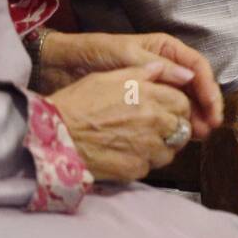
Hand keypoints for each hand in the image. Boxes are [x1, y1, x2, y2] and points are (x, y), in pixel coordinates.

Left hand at [39, 31, 221, 138]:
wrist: (63, 65)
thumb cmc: (94, 53)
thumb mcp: (124, 55)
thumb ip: (155, 65)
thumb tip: (188, 76)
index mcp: (165, 50)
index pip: (197, 67)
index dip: (208, 88)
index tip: (212, 109)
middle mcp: (166, 67)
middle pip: (195, 87)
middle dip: (204, 107)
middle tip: (208, 129)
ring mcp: (156, 85)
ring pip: (183, 101)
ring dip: (192, 118)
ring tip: (197, 136)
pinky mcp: (145, 102)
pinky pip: (166, 112)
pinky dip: (175, 123)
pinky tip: (178, 136)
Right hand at [47, 62, 193, 182]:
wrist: (54, 136)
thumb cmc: (77, 103)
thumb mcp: (108, 77)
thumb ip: (143, 72)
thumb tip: (166, 68)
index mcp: (149, 95)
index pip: (183, 102)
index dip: (177, 107)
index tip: (168, 110)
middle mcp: (154, 121)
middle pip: (182, 127)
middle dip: (174, 128)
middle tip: (156, 128)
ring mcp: (146, 147)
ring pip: (170, 151)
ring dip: (161, 147)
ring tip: (141, 143)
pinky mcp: (135, 169)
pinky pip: (150, 166)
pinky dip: (142, 162)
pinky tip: (126, 154)